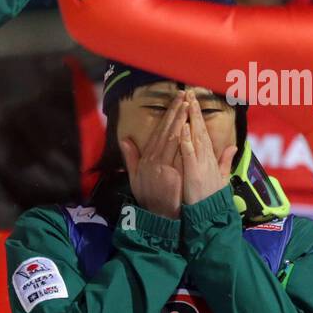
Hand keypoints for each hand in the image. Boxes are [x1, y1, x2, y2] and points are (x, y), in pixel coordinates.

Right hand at [118, 91, 186, 219]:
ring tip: (187, 105)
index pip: (160, 132)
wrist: (156, 216)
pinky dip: (181, 138)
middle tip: (185, 96)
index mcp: (148, 158)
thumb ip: (131, 157)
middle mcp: (153, 159)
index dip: (168, 116)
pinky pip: (176, 153)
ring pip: (172, 138)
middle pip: (167, 131)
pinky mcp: (169, 173)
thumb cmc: (149, 197)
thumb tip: (124, 139)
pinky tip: (187, 127)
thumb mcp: (136, 177)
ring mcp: (162, 165)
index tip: (176, 102)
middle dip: (176, 112)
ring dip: (180, 120)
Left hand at [179, 93, 236, 207]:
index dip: (197, 115)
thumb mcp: (222, 177)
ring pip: (196, 137)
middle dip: (194, 110)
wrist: (211, 215)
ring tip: (186, 103)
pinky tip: (183, 129)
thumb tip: (234, 146)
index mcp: (210, 157)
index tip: (192, 100)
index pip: (203, 131)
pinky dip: (186, 141)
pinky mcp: (194, 173)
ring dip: (191, 120)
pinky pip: (189, 154)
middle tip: (189, 93)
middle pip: (200, 129)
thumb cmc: (212, 197)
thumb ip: (226, 160)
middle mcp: (207, 157)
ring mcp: (201, 164)